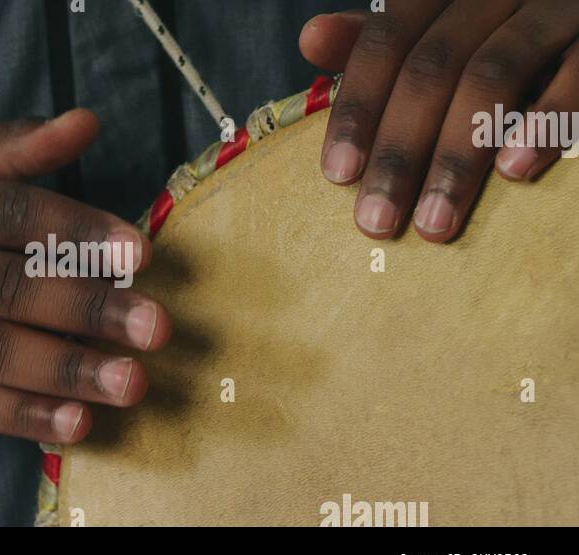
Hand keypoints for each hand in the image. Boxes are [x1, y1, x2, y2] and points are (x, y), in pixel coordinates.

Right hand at [0, 110, 170, 443]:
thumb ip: (13, 148)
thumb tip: (86, 122)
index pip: (7, 213)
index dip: (76, 232)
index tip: (140, 254)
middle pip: (4, 287)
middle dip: (85, 308)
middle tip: (156, 327)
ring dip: (65, 370)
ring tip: (132, 382)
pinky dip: (23, 417)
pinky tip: (77, 425)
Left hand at [300, 1, 578, 241]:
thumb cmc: (506, 27)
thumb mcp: (441, 27)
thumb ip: (384, 40)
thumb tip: (312, 39)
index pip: (385, 41)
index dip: (359, 108)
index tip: (338, 174)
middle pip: (431, 67)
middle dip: (398, 151)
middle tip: (378, 222)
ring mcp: (552, 5)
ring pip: (493, 74)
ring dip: (457, 155)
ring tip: (434, 221)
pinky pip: (576, 70)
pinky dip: (544, 120)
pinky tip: (514, 171)